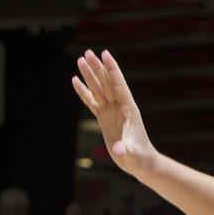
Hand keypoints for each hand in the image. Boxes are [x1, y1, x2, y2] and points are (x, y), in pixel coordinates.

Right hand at [72, 51, 158, 178]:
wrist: (138, 161)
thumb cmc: (138, 156)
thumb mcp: (132, 153)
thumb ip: (125, 150)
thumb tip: (118, 151)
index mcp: (128, 109)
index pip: (118, 84)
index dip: (112, 69)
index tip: (105, 53)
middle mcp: (119, 106)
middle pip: (106, 83)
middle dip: (98, 68)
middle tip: (87, 53)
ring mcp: (111, 111)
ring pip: (98, 89)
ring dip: (90, 75)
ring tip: (81, 59)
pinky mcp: (103, 118)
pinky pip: (91, 101)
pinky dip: (83, 91)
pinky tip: (75, 80)